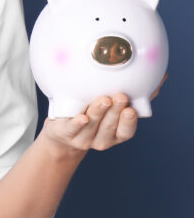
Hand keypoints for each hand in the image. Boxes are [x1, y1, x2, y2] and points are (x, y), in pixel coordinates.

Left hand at [40, 73, 166, 153]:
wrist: (62, 133)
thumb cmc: (91, 113)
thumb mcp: (110, 107)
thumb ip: (130, 96)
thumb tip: (155, 78)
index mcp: (114, 134)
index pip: (125, 132)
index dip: (129, 122)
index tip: (132, 110)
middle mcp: (101, 139)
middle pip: (109, 127)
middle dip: (115, 112)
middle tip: (121, 97)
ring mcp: (83, 138)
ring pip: (91, 125)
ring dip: (99, 112)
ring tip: (104, 100)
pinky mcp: (65, 133)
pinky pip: (71, 129)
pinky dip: (77, 123)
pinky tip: (82, 117)